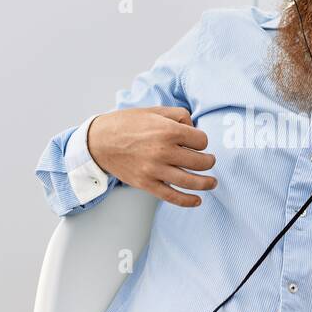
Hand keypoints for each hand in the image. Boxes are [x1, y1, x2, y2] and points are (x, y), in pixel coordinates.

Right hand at [87, 106, 215, 206]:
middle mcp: (163, 151)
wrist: (99, 141)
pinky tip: (197, 200)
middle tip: (209, 161)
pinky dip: (188, 201)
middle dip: (209, 162)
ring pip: (191, 182)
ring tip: (212, 183)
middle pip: (200, 162)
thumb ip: (179, 115)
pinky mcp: (146, 184)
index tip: (196, 142)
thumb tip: (194, 128)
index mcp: (168, 131)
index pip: (201, 141)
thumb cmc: (127, 124)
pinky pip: (172, 196)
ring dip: (206, 183)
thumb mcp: (154, 111)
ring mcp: (155, 170)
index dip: (202, 141)